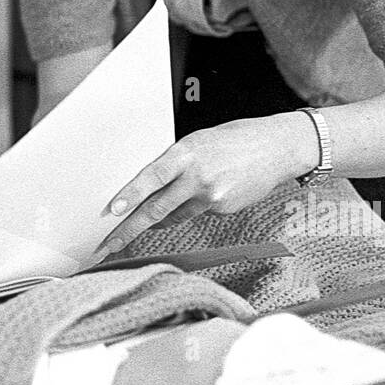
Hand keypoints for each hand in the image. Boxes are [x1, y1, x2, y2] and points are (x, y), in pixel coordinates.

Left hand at [95, 113, 314, 258]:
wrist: (277, 148)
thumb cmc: (236, 139)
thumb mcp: (198, 141)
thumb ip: (175, 162)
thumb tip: (150, 185)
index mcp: (186, 153)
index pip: (151, 176)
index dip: (130, 195)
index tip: (112, 211)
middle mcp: (198, 177)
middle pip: (156, 209)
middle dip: (128, 230)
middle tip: (107, 246)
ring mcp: (211, 197)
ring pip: (173, 215)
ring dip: (155, 222)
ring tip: (139, 227)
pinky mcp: (222, 209)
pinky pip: (197, 212)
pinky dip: (193, 206)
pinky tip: (209, 191)